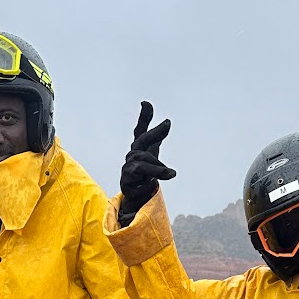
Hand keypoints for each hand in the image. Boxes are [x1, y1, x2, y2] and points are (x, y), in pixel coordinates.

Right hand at [118, 100, 175, 222]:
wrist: (136, 195)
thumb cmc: (144, 172)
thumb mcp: (152, 155)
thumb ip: (157, 138)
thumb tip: (167, 120)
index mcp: (139, 148)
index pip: (140, 131)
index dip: (144, 118)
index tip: (146, 103)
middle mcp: (132, 156)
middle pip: (142, 142)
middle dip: (155, 132)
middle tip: (167, 124)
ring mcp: (127, 169)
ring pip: (143, 164)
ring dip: (158, 169)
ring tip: (172, 174)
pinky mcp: (125, 183)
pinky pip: (141, 182)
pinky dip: (148, 184)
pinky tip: (151, 186)